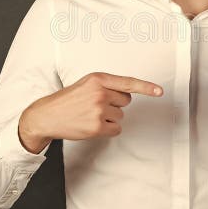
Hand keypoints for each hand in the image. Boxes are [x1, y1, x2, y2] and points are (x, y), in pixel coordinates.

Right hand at [18, 72, 163, 152]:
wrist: (47, 115)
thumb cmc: (68, 99)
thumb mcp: (87, 84)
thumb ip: (107, 85)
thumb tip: (128, 94)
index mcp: (98, 79)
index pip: (128, 82)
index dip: (146, 87)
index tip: (160, 91)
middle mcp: (100, 92)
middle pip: (126, 101)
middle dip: (115, 104)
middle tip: (96, 105)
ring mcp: (99, 110)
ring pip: (121, 116)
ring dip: (109, 117)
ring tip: (90, 115)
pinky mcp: (97, 126)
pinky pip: (116, 129)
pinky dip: (108, 130)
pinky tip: (92, 125)